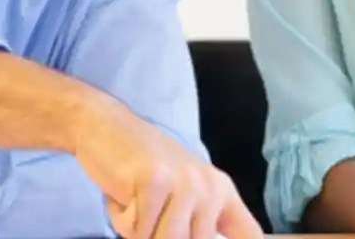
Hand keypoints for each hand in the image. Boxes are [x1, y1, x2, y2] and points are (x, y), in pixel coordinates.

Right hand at [74, 100, 262, 238]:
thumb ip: (196, 225)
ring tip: (136, 201)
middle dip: (157, 235)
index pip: (249, 234)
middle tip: (148, 210)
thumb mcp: (180, 195)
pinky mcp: (155, 182)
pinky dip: (122, 219)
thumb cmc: (141, 169)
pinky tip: (123, 190)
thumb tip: (198, 237)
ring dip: (138, 230)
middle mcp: (210, 188)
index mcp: (221, 192)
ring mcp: (184, 183)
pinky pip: (137, 230)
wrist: (105, 125)